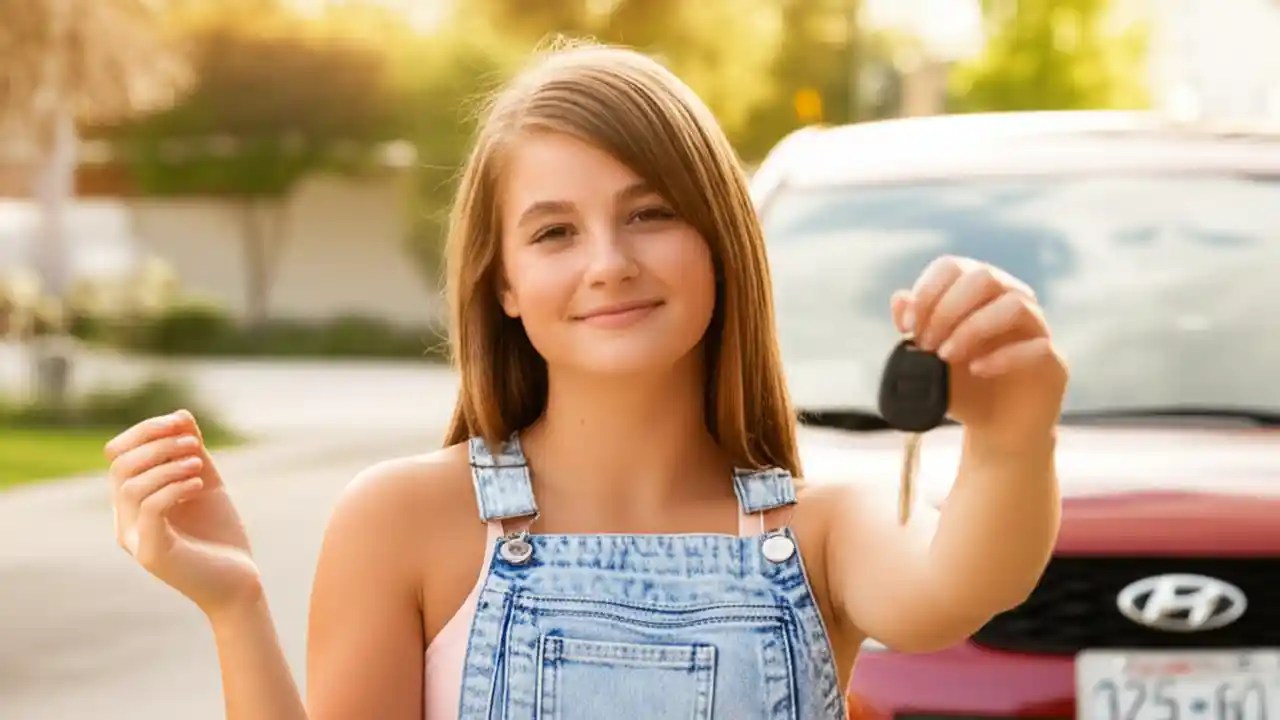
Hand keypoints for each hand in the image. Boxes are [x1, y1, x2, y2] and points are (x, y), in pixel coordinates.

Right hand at [105, 410, 261, 618]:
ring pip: (130, 486)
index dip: (145, 431)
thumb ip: (192, 451)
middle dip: (157, 444)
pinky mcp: (150, 553)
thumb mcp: (206, 482)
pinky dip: (173, 488)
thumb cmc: (220, 533)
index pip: (119, 454)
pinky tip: (199, 484)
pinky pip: (149, 510)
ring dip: (167, 464)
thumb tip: (180, 414)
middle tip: (194, 444)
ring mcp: (134, 537)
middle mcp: (125, 518)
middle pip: (120, 465)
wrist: (239, 581)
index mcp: (132, 500)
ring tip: (198, 463)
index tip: (181, 423)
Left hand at [891, 256, 1067, 437]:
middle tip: (927, 344)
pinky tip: (977, 370)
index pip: (953, 267)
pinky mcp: (1054, 361)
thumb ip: (915, 327)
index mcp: (978, 292)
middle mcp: (1011, 300)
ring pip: (1014, 305)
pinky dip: (1002, 356)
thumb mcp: (928, 360)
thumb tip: (901, 298)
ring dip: (973, 328)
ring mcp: (1037, 329)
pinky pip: (1038, 346)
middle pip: (985, 277)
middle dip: (947, 309)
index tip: (907, 327)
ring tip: (946, 356)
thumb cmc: (963, 386)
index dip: (926, 291)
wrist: (995, 429)